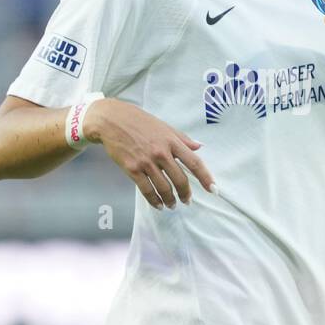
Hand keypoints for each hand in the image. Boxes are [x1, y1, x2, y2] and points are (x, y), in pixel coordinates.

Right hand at [83, 99, 215, 208]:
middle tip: (187, 201)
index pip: (195, 163)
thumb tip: (199, 146)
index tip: (213, 190)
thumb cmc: (139, 122)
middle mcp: (161, 152)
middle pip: (180, 180)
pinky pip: (146, 190)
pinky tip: (158, 204)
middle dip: (185, 194)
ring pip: (164, 188)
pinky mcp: (132, 169)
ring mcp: (146, 162)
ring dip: (170, 200)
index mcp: (172, 141)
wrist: (112, 120)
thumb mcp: (165, 126)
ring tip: (172, 204)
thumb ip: (183, 139)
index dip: (206, 178)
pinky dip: (154, 201)